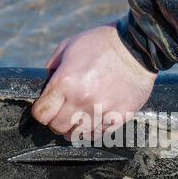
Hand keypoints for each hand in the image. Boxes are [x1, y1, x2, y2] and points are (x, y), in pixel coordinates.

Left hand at [32, 25, 156, 137]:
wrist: (137, 47)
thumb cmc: (101, 43)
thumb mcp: (69, 46)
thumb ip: (52, 68)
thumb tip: (45, 85)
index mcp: (66, 82)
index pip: (42, 113)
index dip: (40, 111)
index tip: (45, 108)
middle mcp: (82, 100)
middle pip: (58, 127)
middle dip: (56, 121)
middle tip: (61, 113)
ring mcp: (101, 111)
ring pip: (76, 135)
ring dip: (73, 128)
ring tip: (76, 119)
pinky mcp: (118, 117)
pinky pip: (97, 135)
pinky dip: (92, 130)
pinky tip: (92, 120)